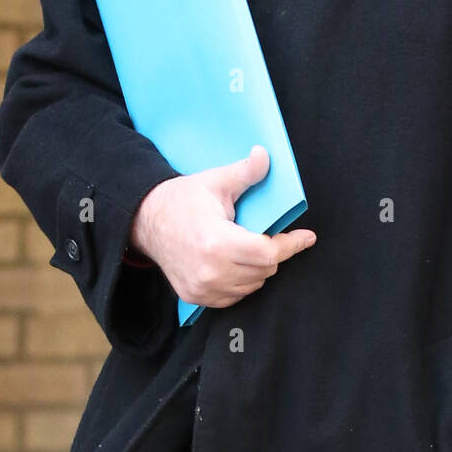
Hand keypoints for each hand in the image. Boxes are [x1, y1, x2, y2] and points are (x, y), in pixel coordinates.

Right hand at [128, 145, 315, 308]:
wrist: (144, 221)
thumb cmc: (182, 199)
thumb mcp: (215, 182)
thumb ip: (245, 172)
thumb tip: (266, 154)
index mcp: (217, 243)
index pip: (268, 253)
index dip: (291, 245)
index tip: (307, 237)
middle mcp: (210, 271)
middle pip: (264, 271)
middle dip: (274, 252)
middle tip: (271, 235)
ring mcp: (201, 288)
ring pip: (252, 285)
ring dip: (259, 269)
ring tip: (251, 247)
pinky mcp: (194, 297)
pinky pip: (234, 296)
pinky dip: (242, 282)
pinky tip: (237, 263)